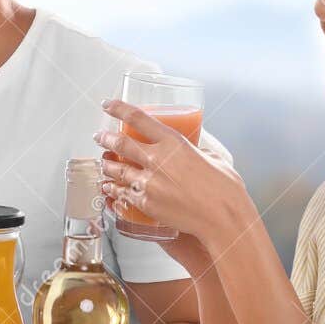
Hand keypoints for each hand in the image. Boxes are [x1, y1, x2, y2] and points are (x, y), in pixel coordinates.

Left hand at [95, 99, 252, 247]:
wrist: (223, 219)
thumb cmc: (225, 189)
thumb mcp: (212, 158)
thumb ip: (197, 151)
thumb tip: (194, 151)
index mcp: (173, 142)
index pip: (137, 118)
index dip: (118, 108)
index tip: (107, 104)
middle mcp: (156, 159)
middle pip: (120, 143)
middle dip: (105, 138)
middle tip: (99, 137)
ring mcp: (148, 183)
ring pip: (116, 170)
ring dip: (107, 165)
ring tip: (103, 164)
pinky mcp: (146, 204)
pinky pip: (122, 194)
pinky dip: (114, 190)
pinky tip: (110, 189)